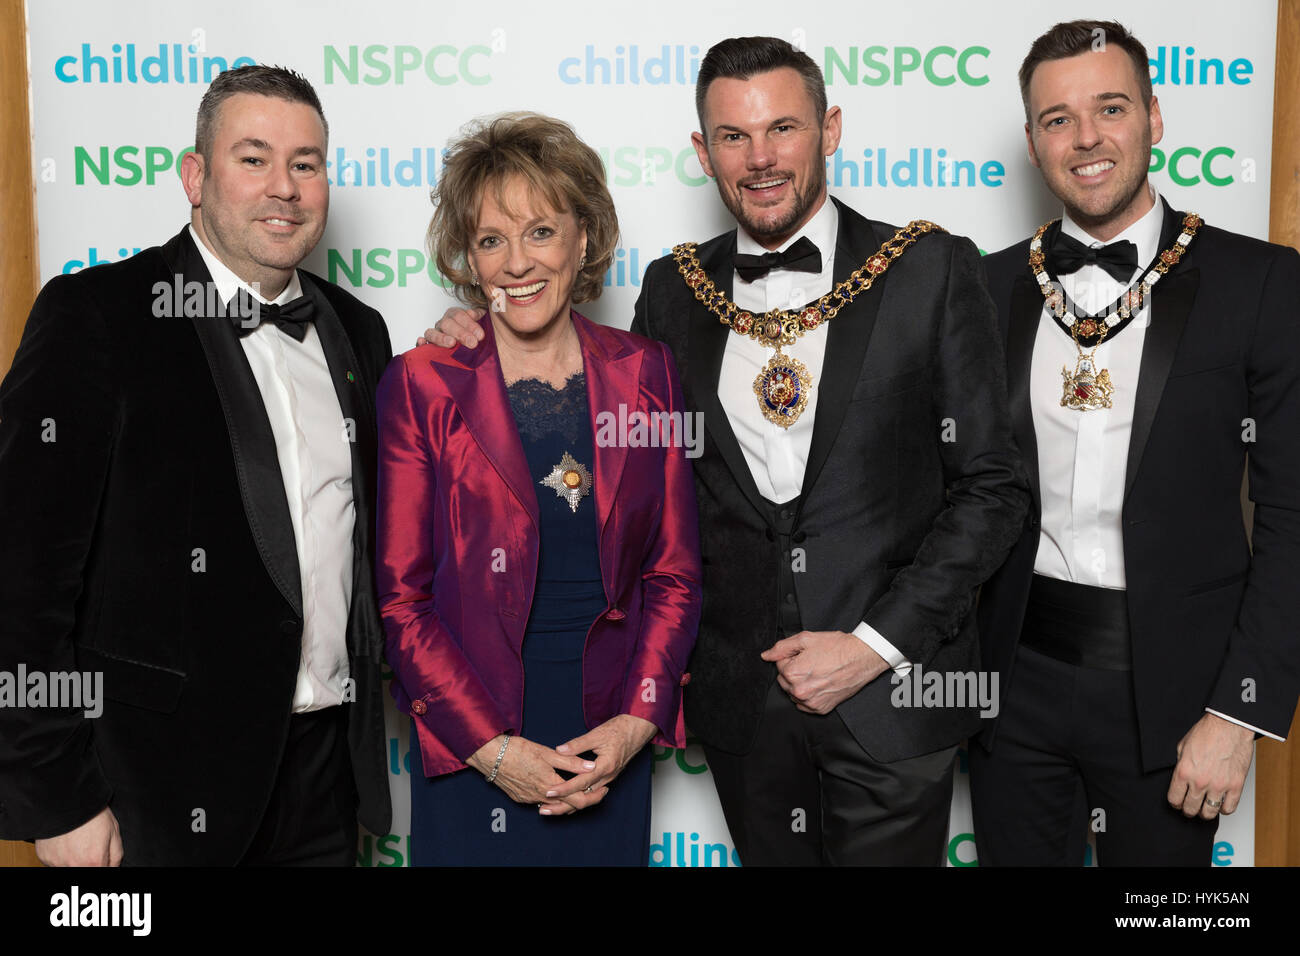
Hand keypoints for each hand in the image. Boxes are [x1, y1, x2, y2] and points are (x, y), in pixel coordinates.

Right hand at [35, 806, 122, 866]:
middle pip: (83, 871)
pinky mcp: (44, 858)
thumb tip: (113, 868)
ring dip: (73, 861)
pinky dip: (61, 856)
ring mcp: (57, 863)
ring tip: (77, 844)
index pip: (101, 875)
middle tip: (88, 850)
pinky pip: (55, 863)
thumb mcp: (114, 833)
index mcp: (94, 862)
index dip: (102, 866)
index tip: (100, 860)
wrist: (67, 801)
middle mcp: (74, 866)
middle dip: (88, 864)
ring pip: (69, 868)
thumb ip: (115, 857)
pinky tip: (66, 841)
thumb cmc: (91, 814)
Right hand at [417, 307, 483, 347]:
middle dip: (461, 333)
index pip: (460, 315)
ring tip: (451, 343)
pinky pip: (420, 344)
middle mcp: (443, 324)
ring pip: (432, 333)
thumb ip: (478, 317)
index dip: (470, 324)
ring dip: (441, 338)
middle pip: (447, 324)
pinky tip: (422, 342)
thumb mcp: (477, 325)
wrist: (466, 345)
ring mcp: (434, 335)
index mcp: (454, 315)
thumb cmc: (472, 334)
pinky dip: (420, 343)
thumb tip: (479, 313)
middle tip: (472, 343)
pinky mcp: (428, 347)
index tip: (480, 335)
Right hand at [467, 734, 602, 815]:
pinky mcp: (520, 799)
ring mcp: (529, 799)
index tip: (603, 789)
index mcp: (550, 784)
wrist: (490, 756)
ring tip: (577, 787)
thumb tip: (591, 766)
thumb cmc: (518, 750)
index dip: (594, 797)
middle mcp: (540, 796)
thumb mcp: (547, 752)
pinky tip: (555, 787)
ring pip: (554, 805)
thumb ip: (570, 762)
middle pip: (569, 806)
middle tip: (595, 790)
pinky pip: (540, 802)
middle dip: (584, 800)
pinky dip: (551, 797)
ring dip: (567, 799)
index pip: (579, 800)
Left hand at [546, 715, 658, 804]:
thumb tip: (559, 750)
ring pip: (588, 797)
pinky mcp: (608, 776)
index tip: (549, 792)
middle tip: (544, 808)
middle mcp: (608, 776)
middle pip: (584, 797)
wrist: (638, 728)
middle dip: (564, 804)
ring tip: (552, 807)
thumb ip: (577, 744)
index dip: (564, 789)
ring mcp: (609, 778)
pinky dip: (579, 797)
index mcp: (605, 766)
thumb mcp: (597, 734)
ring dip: (571, 803)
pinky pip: (592, 792)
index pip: (581, 782)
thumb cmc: (620, 729)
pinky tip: (568, 798)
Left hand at [761, 630, 889, 714]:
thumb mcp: (806, 639)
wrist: (862, 657)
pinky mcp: (821, 709)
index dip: (791, 657)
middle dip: (794, 671)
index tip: (805, 655)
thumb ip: (781, 647)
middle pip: (784, 680)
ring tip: (817, 672)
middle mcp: (800, 691)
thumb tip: (766, 655)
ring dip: (800, 684)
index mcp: (793, 673)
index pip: (779, 665)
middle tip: (812, 662)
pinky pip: (804, 704)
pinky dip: (809, 695)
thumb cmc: (837, 647)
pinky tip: (820, 683)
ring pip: (793, 693)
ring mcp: (811, 702)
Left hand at [1167, 713, 1254, 818]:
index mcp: (1184, 771)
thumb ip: (1180, 765)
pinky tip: (1220, 803)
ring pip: (1209, 813)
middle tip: (1189, 807)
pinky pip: (1229, 808)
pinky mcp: (1236, 786)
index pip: (1174, 799)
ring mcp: (1219, 785)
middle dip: (1188, 810)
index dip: (1174, 803)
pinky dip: (1224, 809)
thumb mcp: (1182, 747)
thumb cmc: (1206, 732)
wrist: (1229, 726)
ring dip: (1204, 813)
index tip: (1177, 802)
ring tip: (1204, 808)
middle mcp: (1200, 781)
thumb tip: (1180, 779)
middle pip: (1190, 809)